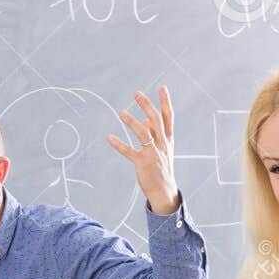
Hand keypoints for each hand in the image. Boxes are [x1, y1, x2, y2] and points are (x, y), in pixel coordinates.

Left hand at [106, 86, 178, 215]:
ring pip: (143, 133)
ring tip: (120, 112)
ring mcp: (153, 154)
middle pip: (156, 120)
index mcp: (168, 140)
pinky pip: (129, 152)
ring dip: (132, 122)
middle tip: (137, 93)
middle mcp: (162, 144)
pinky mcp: (143, 163)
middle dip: (147, 105)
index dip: (166, 102)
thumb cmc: (161, 168)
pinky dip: (119, 144)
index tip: (162, 87)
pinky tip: (109, 137)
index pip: (169, 117)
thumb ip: (153, 134)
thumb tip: (144, 120)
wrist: (164, 191)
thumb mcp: (161, 149)